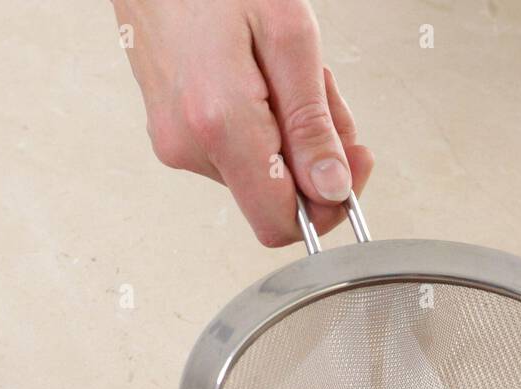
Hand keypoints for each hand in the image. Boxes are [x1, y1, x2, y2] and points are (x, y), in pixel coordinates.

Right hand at [112, 0, 373, 245]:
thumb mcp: (288, 34)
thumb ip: (312, 122)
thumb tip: (332, 187)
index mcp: (218, 124)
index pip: (279, 222)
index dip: (325, 208)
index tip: (350, 166)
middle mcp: (188, 144)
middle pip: (274, 196)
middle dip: (313, 155)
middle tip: (324, 93)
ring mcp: (174, 141)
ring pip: (258, 173)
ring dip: (289, 134)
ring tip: (283, 68)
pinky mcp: (170, 130)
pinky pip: (235, 150)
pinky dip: (262, 123)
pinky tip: (260, 74)